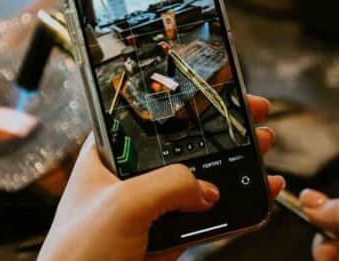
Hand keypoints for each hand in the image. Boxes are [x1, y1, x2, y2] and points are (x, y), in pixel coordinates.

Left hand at [39, 95, 284, 260]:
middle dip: (222, 131)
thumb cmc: (75, 255)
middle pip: (184, 146)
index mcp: (109, 156)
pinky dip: (235, 210)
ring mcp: (151, 209)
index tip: (219, 93)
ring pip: (201, 182)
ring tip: (263, 152)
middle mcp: (131, 178)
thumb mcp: (122, 204)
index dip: (187, 101)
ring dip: (235, 167)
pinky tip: (257, 197)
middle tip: (252, 117)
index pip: (151, 116)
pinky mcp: (167, 240)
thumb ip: (170, 184)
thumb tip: (206, 188)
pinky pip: (208, 219)